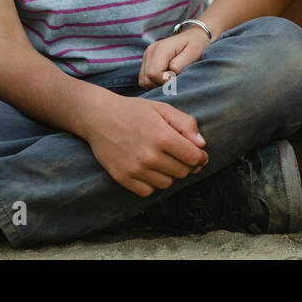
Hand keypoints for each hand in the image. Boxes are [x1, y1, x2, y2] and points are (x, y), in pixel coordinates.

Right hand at [83, 93, 208, 196]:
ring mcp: (135, 169)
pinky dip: (152, 184)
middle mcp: (149, 156)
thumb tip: (202, 145)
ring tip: (163, 161)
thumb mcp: (163, 109)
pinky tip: (150, 170)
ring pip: (167, 184)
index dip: (201, 158)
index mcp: (163, 137)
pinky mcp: (122, 178)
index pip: (194, 158)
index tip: (199, 155)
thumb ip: (186, 124)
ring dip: (170, 174)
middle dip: (187, 165)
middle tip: (180, 156)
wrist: (99, 117)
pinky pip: (148, 192)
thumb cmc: (134, 111)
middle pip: (183, 172)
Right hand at [139, 26, 207, 89]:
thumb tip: (169, 75)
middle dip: (160, 84)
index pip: (153, 73)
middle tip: (175, 79)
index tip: (176, 79)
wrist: (193, 37)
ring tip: (171, 78)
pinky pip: (145, 79)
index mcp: (161, 49)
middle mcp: (150, 51)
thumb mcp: (193, 53)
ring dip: (157, 84)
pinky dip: (154, 82)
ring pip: (144, 81)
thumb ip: (180, 64)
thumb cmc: (196, 45)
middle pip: (146, 79)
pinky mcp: (147, 60)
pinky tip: (166, 77)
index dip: (164, 81)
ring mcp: (147, 56)